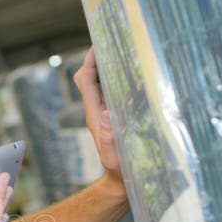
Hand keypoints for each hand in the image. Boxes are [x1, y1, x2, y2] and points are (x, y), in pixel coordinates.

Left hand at [73, 47, 123, 186]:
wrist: (123, 182)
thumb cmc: (119, 170)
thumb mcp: (114, 155)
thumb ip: (109, 137)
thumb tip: (106, 115)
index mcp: (95, 115)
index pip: (86, 82)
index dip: (89, 62)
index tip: (97, 45)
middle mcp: (99, 109)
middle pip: (89, 77)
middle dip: (95, 58)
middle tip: (110, 39)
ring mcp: (108, 112)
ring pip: (101, 82)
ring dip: (108, 66)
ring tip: (122, 48)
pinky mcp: (118, 116)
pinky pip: (115, 91)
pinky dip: (120, 78)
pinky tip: (135, 70)